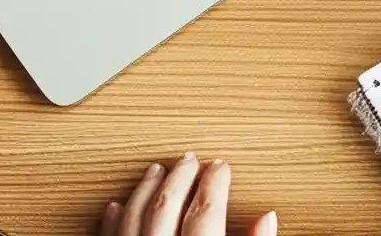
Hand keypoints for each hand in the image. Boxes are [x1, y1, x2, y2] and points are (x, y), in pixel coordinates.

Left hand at [100, 153, 276, 235]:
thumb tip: (267, 220)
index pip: (207, 211)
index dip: (216, 184)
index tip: (221, 167)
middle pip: (167, 207)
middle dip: (181, 178)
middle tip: (191, 159)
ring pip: (134, 216)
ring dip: (146, 190)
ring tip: (157, 170)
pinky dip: (113, 220)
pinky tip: (117, 206)